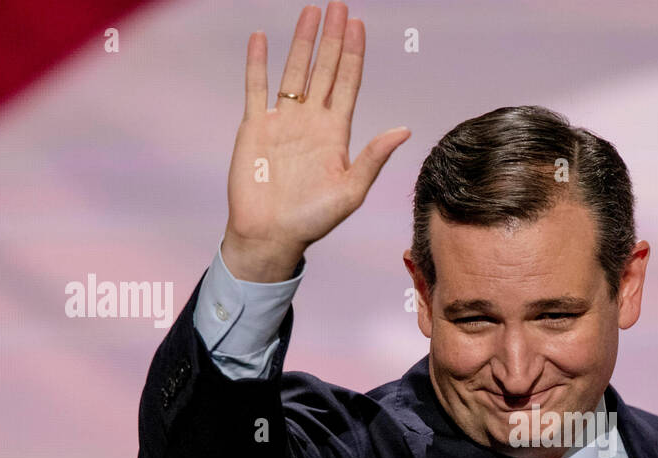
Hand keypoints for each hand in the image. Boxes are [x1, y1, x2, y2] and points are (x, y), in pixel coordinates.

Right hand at [222, 3, 409, 280]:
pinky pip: (256, 88)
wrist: (271, 235)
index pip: (348, 84)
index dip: (354, 55)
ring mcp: (283, 121)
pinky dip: (257, 63)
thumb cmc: (312, 221)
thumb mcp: (351, 192)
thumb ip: (373, 158)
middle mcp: (312, 122)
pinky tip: (260, 38)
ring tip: (310, 12)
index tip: (358, 25)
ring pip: (294, 71)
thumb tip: (402, 130)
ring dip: (302, 42)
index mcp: (336, 134)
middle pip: (324, 69)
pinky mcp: (255, 127)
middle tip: (338, 5)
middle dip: (332, 38)